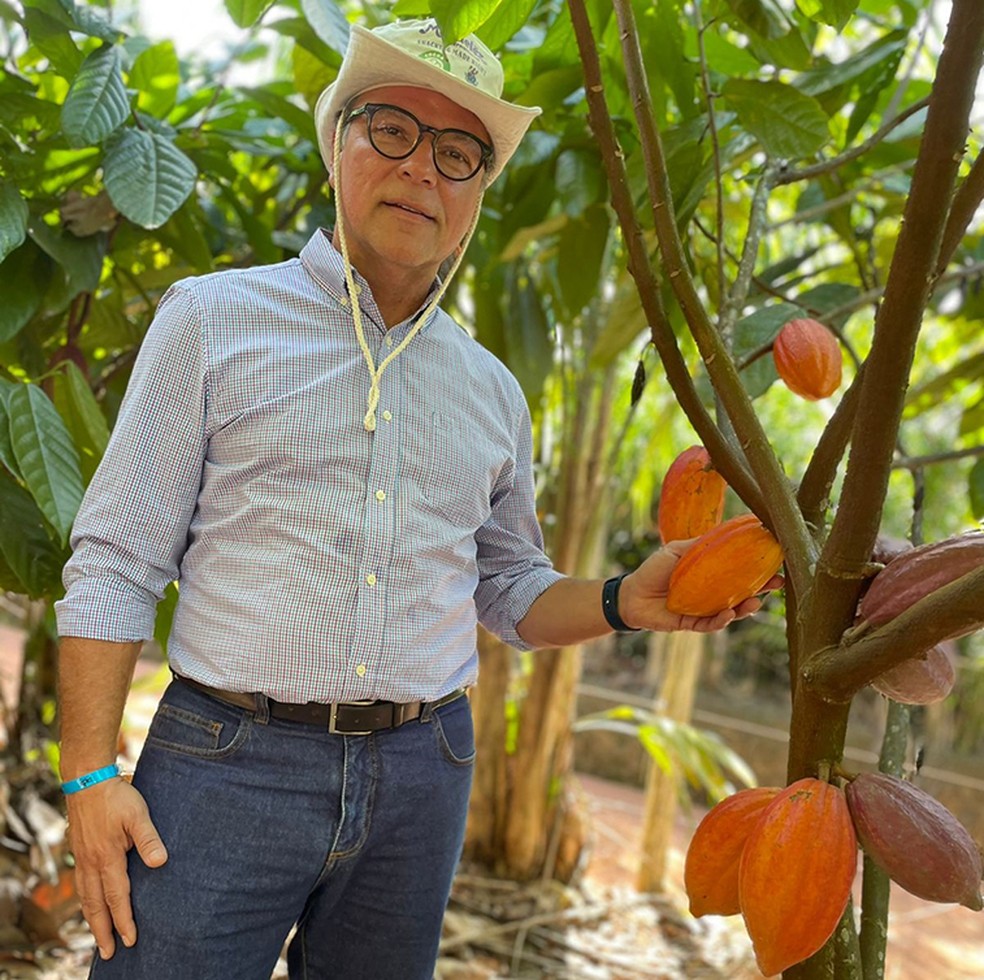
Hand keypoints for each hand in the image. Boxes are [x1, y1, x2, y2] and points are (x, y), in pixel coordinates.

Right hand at [66, 778, 166, 958]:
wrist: (87, 781)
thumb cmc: (117, 796)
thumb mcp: (138, 814)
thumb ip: (149, 839)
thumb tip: (160, 862)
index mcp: (107, 858)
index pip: (117, 897)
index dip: (124, 920)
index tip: (130, 940)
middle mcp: (91, 863)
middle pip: (96, 905)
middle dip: (103, 931)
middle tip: (109, 953)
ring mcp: (82, 858)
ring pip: (85, 897)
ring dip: (92, 919)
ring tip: (98, 936)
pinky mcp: (79, 851)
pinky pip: (81, 884)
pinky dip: (85, 900)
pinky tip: (90, 903)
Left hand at [617, 538, 783, 632]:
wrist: (630, 594)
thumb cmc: (653, 570)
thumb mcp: (676, 551)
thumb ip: (697, 545)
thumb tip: (724, 533)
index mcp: (710, 576)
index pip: (738, 572)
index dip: (757, 568)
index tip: (775, 560)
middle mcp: (711, 594)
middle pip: (742, 593)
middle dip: (761, 589)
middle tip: (777, 583)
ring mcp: (703, 611)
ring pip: (731, 612)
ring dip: (745, 609)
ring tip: (754, 602)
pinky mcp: (692, 624)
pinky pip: (710, 625)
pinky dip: (721, 621)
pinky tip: (728, 614)